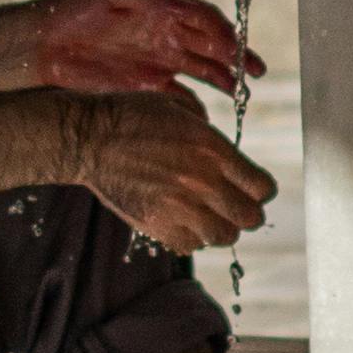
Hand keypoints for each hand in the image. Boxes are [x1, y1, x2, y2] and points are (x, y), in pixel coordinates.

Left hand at [28, 0, 243, 98]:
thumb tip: (180, 6)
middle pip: (210, 43)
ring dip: (224, 78)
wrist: (37, 46)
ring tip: (243, 90)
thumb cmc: (69, 9)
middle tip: (255, 71)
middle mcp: (163, 33)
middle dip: (235, 56)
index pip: (201, 17)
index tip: (236, 45)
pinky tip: (210, 112)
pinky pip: (179, 94)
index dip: (222, 30)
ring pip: (201, 68)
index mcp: (159, 7)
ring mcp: (156, 59)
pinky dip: (196, 103)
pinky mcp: (144, 84)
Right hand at [68, 88, 272, 253]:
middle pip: (250, 219)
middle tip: (231, 205)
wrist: (90, 138)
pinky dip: (191, 237)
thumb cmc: (132, 116)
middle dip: (245, 212)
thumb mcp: (179, 107)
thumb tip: (222, 148)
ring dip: (219, 227)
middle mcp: (202, 182)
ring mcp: (180, 207)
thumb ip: (209, 129)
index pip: (262, 188)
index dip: (259, 189)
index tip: (249, 187)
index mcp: (213, 150)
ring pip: (224, 237)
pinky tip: (182, 220)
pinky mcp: (157, 225)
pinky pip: (191, 245)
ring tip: (206, 215)